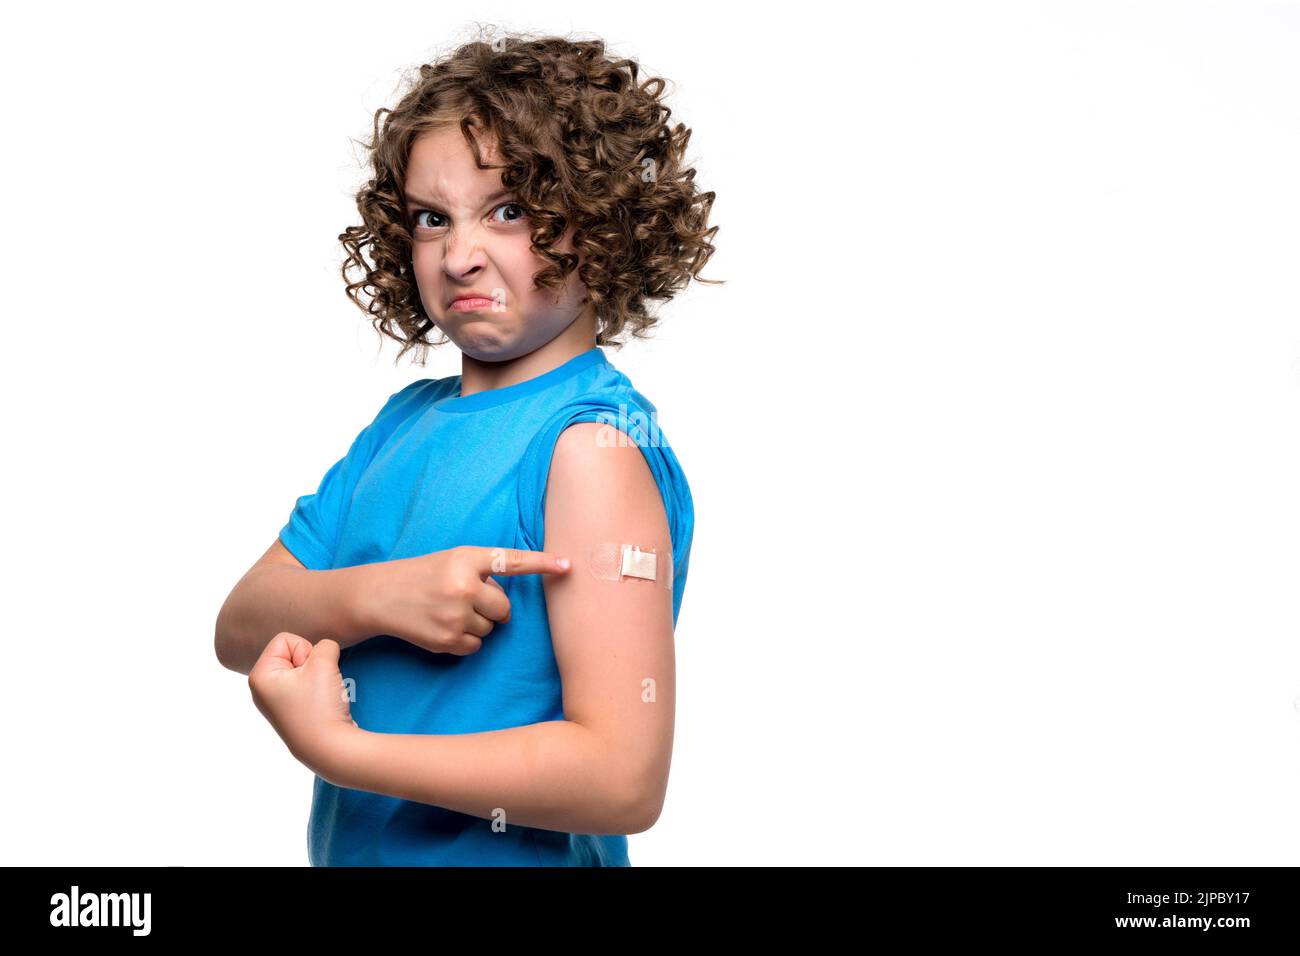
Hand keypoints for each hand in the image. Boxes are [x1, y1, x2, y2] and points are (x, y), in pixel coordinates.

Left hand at [248, 632, 354, 774]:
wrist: (329, 748)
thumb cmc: (319, 707)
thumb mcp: (324, 662)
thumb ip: (325, 645)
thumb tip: (326, 652)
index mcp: (259, 676)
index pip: (287, 639)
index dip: (305, 651)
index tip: (310, 675)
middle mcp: (263, 688)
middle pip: (294, 653)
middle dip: (312, 664)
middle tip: (316, 686)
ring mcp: (277, 701)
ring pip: (304, 669)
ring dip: (319, 676)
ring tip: (321, 696)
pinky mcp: (292, 710)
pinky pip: (308, 685)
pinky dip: (319, 689)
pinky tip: (322, 705)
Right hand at [350, 545, 571, 655]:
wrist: (381, 596)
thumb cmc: (425, 575)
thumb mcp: (454, 560)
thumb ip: (486, 571)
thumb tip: (510, 603)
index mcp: (468, 558)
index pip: (512, 561)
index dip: (543, 564)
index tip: (568, 566)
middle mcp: (463, 585)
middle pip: (505, 609)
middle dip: (492, 608)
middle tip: (464, 599)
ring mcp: (455, 615)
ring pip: (491, 629)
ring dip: (476, 624)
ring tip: (448, 611)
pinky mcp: (447, 640)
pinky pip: (476, 646)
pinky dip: (464, 641)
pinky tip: (443, 627)